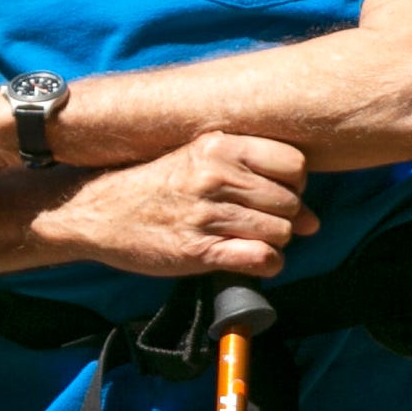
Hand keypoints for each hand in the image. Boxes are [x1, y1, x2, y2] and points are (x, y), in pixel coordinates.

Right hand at [66, 132, 317, 277]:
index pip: (294, 163)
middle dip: (287, 218)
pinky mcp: (198, 251)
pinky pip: (260, 259)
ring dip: (275, 242)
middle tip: (263, 223)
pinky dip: (267, 264)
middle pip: (291, 201)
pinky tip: (253, 260)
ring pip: (280, 232)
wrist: (97, 210)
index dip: (294, 183)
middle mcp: (215, 176)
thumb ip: (251, 174)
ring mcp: (207, 215)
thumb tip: (313, 217)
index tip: (278, 193)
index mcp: (218, 146)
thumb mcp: (197, 157)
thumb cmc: (153, 184)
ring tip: (251, 239)